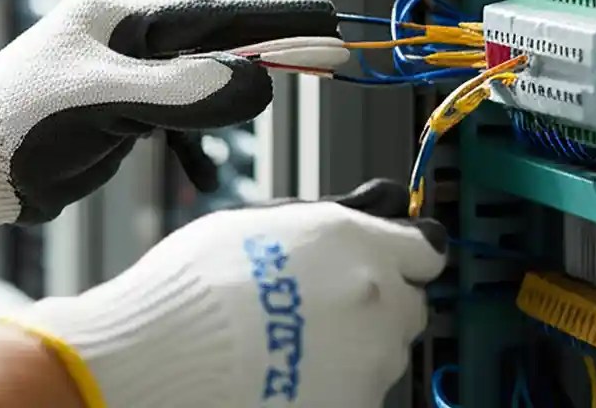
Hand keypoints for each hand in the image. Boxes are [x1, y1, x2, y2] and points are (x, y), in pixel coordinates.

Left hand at [0, 0, 337, 267]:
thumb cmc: (20, 126)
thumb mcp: (105, 103)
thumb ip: (182, 92)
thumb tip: (258, 82)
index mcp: (117, 14)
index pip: (211, 10)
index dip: (273, 15)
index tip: (326, 14)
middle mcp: (121, 33)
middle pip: (210, 40)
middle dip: (262, 54)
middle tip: (325, 54)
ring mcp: (117, 70)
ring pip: (194, 80)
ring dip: (224, 104)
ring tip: (258, 120)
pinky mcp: (112, 109)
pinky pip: (170, 117)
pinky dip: (190, 141)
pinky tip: (202, 174)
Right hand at [4, 179, 447, 407]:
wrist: (167, 352)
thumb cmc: (198, 282)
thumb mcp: (262, 221)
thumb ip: (331, 218)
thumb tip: (377, 206)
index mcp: (358, 243)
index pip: (428, 247)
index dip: (404, 254)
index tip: (390, 262)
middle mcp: (377, 298)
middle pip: (410, 304)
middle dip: (378, 303)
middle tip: (322, 306)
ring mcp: (370, 359)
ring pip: (385, 351)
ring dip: (356, 345)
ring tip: (292, 341)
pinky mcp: (355, 404)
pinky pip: (361, 390)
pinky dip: (336, 383)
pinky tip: (288, 370)